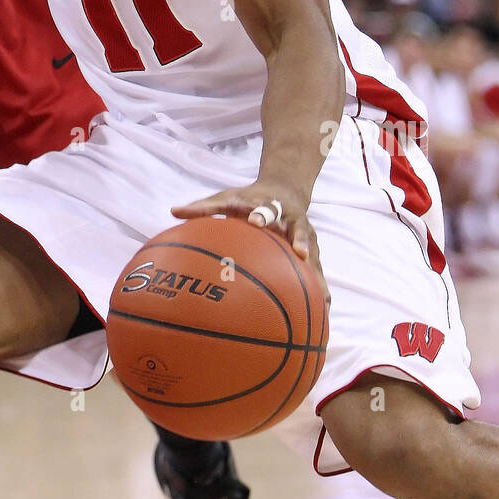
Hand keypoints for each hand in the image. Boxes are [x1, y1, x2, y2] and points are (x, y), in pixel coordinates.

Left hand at [171, 182, 329, 303]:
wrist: (285, 188)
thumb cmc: (248, 198)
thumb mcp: (226, 197)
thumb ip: (203, 207)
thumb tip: (173, 211)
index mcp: (266, 204)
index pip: (263, 206)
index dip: (260, 213)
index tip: (256, 222)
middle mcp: (289, 217)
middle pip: (294, 225)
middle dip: (296, 236)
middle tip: (297, 250)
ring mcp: (303, 231)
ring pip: (312, 251)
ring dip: (316, 270)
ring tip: (322, 293)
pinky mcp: (312, 246)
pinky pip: (316, 268)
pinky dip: (320, 286)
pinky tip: (324, 310)